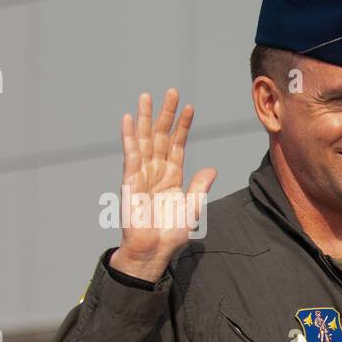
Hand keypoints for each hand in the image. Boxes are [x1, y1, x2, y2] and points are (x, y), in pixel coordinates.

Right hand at [111, 89, 217, 281]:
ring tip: (147, 96)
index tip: (190, 107)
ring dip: (146, 118)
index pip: (178, 144)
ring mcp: (142, 173)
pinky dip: (129, 136)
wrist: (153, 250)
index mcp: (172, 175)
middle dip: (166, 114)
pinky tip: (130, 119)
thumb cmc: (170, 233)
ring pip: (145, 140)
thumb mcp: (191, 208)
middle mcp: (156, 170)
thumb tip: (212, 168)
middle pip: (161, 136)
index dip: (183, 126)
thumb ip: (199, 187)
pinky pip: (130, 154)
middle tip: (171, 91)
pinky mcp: (130, 181)